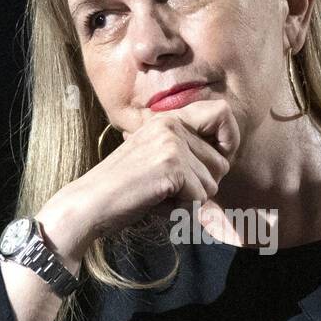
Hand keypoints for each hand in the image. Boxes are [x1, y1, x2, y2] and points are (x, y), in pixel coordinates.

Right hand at [38, 98, 240, 260]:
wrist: (90, 203)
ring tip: (158, 195)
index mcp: (168, 119)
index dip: (229, 137)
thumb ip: (187, 154)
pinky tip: (155, 202)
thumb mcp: (157, 160)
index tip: (220, 158)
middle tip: (170, 190)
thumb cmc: (124, 190)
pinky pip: (199, 198)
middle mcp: (172, 124)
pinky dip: (180, 209)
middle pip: (222, 162)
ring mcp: (172, 144)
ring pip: (212, 184)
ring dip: (189, 200)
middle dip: (202, 185)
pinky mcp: (171, 166)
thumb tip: (225, 164)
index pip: (220, 112)